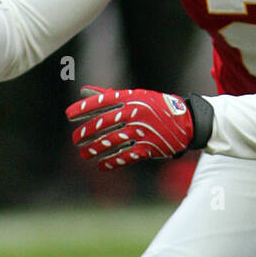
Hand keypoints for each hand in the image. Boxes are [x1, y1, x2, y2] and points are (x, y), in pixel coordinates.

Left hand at [68, 86, 212, 169]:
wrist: (187, 120)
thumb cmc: (157, 106)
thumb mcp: (136, 96)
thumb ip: (109, 95)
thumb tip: (83, 91)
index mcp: (131, 98)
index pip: (102, 101)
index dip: (83, 108)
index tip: (69, 115)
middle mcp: (135, 113)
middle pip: (103, 124)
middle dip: (85, 133)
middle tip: (75, 140)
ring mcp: (141, 131)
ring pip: (111, 141)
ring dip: (94, 150)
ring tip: (84, 155)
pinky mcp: (148, 147)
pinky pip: (125, 156)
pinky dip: (112, 162)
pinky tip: (102, 165)